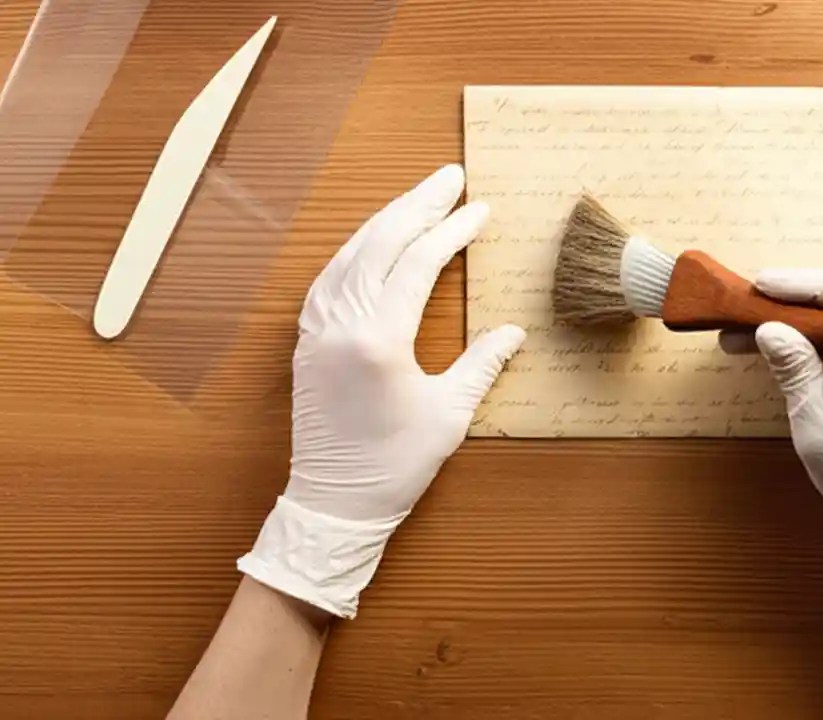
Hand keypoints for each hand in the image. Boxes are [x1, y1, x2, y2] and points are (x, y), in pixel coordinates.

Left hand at [238, 165, 524, 617]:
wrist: (332, 503)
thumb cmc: (395, 465)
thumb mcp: (450, 414)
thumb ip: (482, 364)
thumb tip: (512, 331)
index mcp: (379, 338)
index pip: (419, 262)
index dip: (452, 231)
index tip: (480, 209)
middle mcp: (341, 323)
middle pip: (381, 242)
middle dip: (418, 204)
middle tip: (449, 176)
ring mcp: (318, 329)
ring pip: (350, 253)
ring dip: (386, 220)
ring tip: (419, 198)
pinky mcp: (307, 341)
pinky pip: (330, 277)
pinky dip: (356, 249)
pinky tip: (375, 241)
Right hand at [723, 268, 822, 642]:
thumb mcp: (820, 424)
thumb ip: (797, 371)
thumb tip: (769, 329)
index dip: (810, 285)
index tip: (763, 285)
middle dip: (796, 298)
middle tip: (746, 301)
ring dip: (796, 318)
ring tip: (744, 326)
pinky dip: (809, 337)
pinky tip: (770, 342)